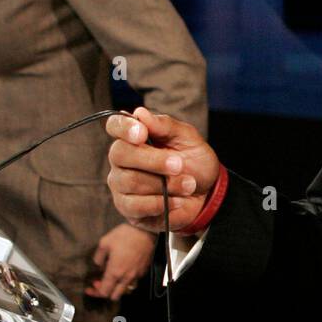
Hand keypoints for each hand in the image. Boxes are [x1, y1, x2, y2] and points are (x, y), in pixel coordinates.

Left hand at [86, 223, 154, 299]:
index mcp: (115, 272)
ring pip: (126, 290)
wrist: (145, 230)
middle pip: (115, 296)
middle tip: (101, 282)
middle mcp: (126, 277)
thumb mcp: (104, 243)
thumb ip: (98, 258)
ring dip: (118, 288)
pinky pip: (134, 281)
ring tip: (114, 278)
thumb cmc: (123, 235)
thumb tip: (100, 265)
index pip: (104, 292)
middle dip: (106, 292)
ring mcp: (137, 275)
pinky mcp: (144, 271)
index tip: (91, 285)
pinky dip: (127, 281)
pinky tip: (124, 271)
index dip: (96, 292)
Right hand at [105, 107, 217, 233]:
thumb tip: (140, 112)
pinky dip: (161, 203)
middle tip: (179, 165)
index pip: (115, 126)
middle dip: (153, 160)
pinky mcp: (128, 208)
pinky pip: (135, 206)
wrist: (207, 193)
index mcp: (134, 137)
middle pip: (120, 154)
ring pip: (130, 181)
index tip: (141, 133)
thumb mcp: (188, 139)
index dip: (123, 127)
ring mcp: (121, 185)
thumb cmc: (194, 161)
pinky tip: (178, 201)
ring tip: (189, 184)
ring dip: (165, 184)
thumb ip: (165, 125)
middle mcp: (121, 160)